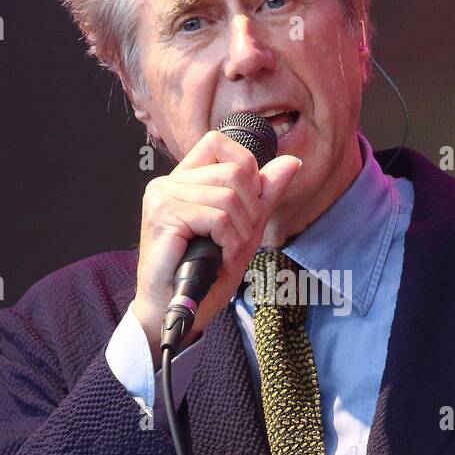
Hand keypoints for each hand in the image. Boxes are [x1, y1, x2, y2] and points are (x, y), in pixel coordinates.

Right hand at [131, 130, 301, 363]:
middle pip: (233, 171)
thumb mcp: (244, 228)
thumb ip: (264, 194)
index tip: (247, 207)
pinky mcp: (163, 216)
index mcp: (185, 179)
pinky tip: (220, 257)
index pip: (219, 143)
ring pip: (229, 196)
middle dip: (251, 211)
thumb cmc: (203, 274)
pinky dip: (229, 241)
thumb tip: (291, 162)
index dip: (246, 169)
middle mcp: (169, 182)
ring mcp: (163, 196)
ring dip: (241, 232)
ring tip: (228, 253)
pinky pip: (217, 217)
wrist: (173, 311)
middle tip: (239, 241)